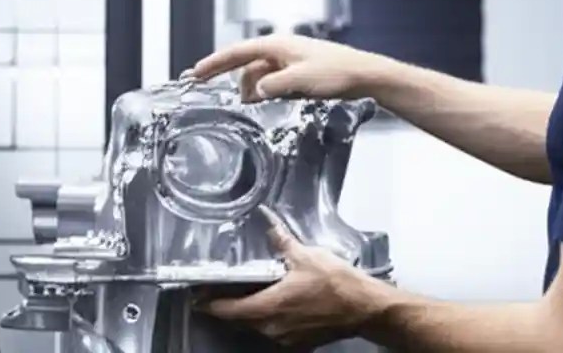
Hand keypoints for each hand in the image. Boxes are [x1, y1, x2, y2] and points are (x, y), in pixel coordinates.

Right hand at [188, 34, 393, 102]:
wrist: (365, 76)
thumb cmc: (337, 73)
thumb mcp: (300, 81)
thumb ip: (272, 86)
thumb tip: (253, 92)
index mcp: (278, 46)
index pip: (237, 52)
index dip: (214, 64)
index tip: (195, 74)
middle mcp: (282, 51)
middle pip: (246, 65)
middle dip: (231, 81)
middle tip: (213, 96)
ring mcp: (291, 62)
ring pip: (261, 77)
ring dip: (252, 91)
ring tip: (247, 108)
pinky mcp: (300, 74)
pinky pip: (275, 83)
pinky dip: (267, 93)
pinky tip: (267, 105)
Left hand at [197, 206, 380, 347]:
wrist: (365, 308)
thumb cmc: (337, 283)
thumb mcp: (306, 256)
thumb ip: (282, 241)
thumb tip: (268, 221)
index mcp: (268, 308)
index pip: (226, 310)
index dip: (209, 303)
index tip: (197, 296)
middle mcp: (271, 329)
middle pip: (240, 319)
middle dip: (230, 305)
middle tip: (224, 289)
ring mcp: (285, 339)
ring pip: (257, 326)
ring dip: (252, 311)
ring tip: (253, 292)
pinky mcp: (299, 343)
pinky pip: (275, 330)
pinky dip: (271, 317)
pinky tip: (279, 302)